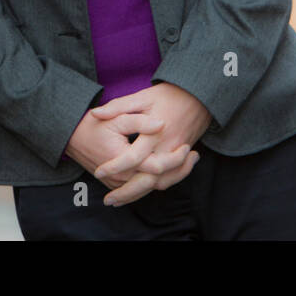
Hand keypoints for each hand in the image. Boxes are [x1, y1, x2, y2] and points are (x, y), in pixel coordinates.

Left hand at [89, 82, 213, 205]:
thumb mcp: (142, 97)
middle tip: (108, 200)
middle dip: (127, 192)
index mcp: (155, 133)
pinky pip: (170, 179)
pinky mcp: (182, 157)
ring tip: (120, 200)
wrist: (200, 95)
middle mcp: (168, 147)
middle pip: (147, 179)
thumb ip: (118, 106)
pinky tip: (140, 191)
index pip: (133, 157)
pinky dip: (154, 188)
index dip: (114, 166)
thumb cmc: (169, 95)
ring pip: (159, 183)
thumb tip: (95, 114)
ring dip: (140, 194)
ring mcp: (177, 154)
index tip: (98, 172)